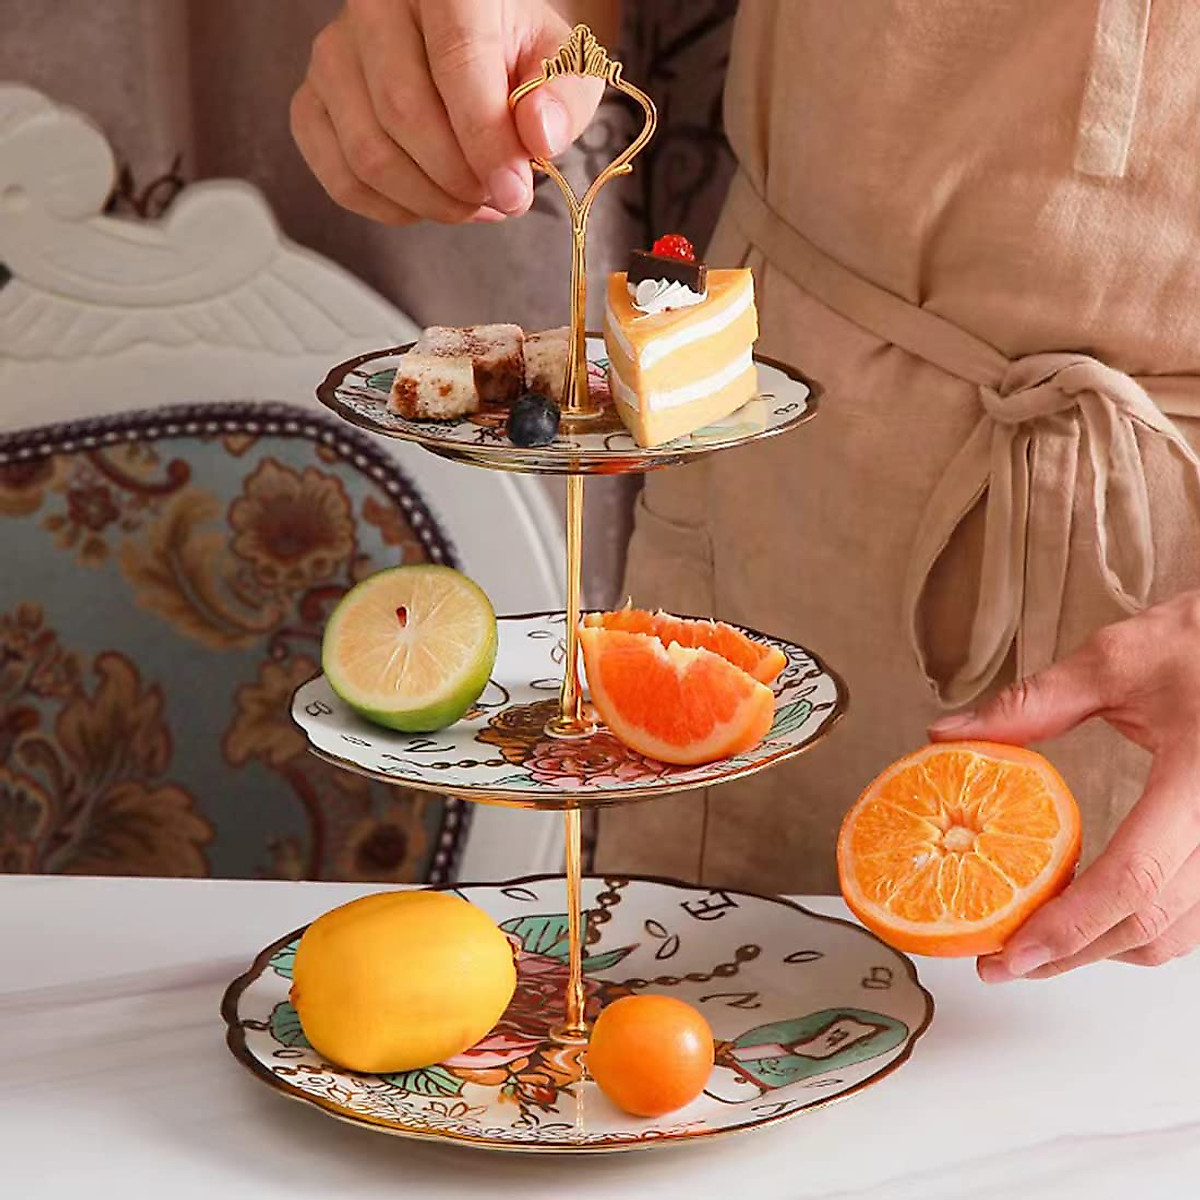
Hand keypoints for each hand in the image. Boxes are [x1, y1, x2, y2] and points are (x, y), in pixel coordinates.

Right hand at [290, 0, 605, 224]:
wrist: (470, 49)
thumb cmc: (516, 57)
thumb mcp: (560, 66)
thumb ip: (561, 97)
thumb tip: (540, 136)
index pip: (457, 60)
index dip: (486, 141)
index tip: (514, 193)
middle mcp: (374, 7)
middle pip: (403, 112)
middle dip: (458, 180)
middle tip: (499, 199)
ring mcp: (333, 54)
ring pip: (368, 153)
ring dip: (429, 201)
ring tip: (473, 202)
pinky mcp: (312, 101)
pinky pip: (340, 176)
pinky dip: (390, 209)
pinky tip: (429, 203)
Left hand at [928, 590, 1199, 980]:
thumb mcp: (1115, 661)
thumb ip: (1033, 703)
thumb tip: (948, 734)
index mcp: (1197, 780)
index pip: (1133, 877)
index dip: (1068, 927)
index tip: (1011, 953)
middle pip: (1150, 924)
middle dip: (1071, 954)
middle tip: (1003, 961)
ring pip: (1177, 933)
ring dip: (1105, 948)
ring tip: (1037, 942)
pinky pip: (1193, 913)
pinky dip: (1137, 925)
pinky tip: (1089, 912)